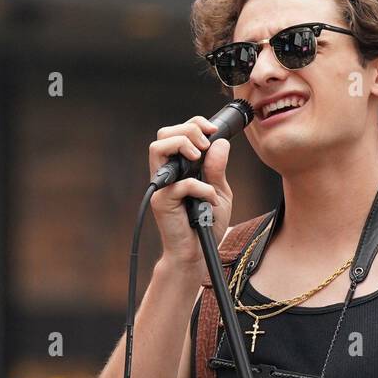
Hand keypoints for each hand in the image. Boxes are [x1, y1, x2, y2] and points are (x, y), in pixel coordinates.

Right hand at [148, 115, 232, 268]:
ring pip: (157, 148)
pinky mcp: (162, 202)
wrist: (199, 253)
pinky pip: (180, 184)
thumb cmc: (207, 223)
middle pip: (163, 134)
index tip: (213, 131)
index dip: (194, 124)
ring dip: (182, 145)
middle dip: (188, 131)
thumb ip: (218, 168)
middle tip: (205, 145)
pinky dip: (201, 187)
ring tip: (199, 157)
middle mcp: (166, 173)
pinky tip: (212, 200)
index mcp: (179, 167)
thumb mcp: (220, 191)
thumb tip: (220, 143)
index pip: (178, 132)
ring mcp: (161, 187)